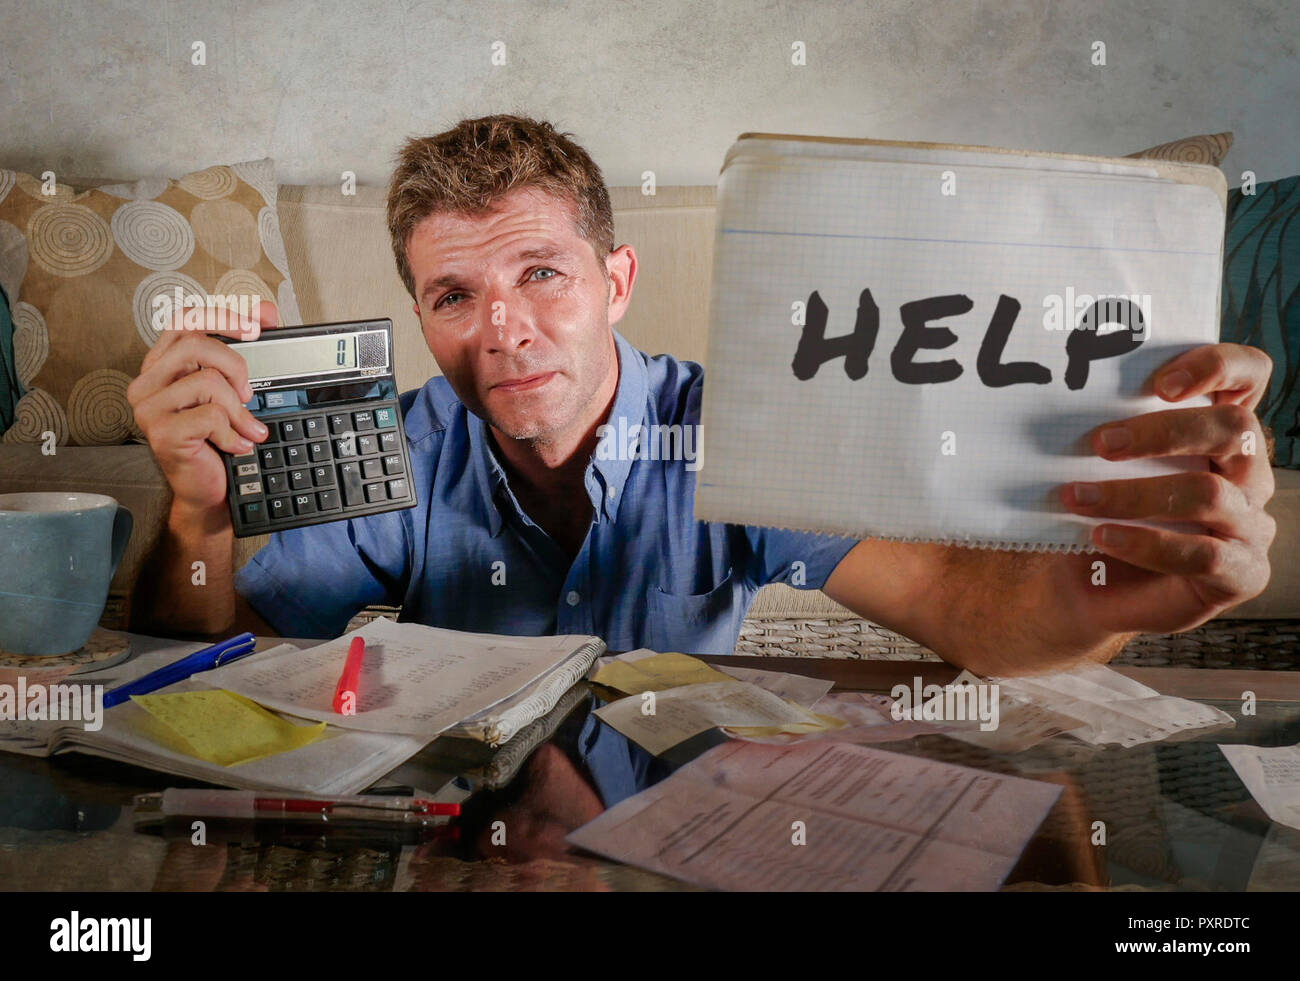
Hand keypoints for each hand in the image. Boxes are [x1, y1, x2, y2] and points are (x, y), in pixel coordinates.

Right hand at [127, 301, 278, 513]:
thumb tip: (266, 313)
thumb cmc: (216, 439)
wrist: (207, 489)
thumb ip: (242, 353)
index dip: (224, 314)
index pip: (186, 320)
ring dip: (238, 409)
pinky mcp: (161, 432)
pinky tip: (234, 446)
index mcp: (162, 364)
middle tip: (249, 393)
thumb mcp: (230, 391)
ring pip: (207, 381)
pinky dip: (233, 432)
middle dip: (235, 365)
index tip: (260, 324)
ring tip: (245, 428)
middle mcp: (148, 381)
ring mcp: (150, 407)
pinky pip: (210, 416)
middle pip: (196, 343)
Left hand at [1055, 342, 1275, 633]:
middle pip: (1234, 428)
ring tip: (1078, 498)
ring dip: (1135, 494)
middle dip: (1162, 431)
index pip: (1248, 377)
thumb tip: (1044, 399)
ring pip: (1211, 494)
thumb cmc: (1090, 515)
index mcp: (1216, 432)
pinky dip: (1149, 544)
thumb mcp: (1088, 467)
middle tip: (1100, 444)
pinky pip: (1206, 554)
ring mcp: (1249, 524)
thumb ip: (1092, 431)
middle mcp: (1246, 473)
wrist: (1080, 591)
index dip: (1218, 366)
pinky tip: (1103, 538)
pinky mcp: (1242, 574)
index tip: (1160, 384)